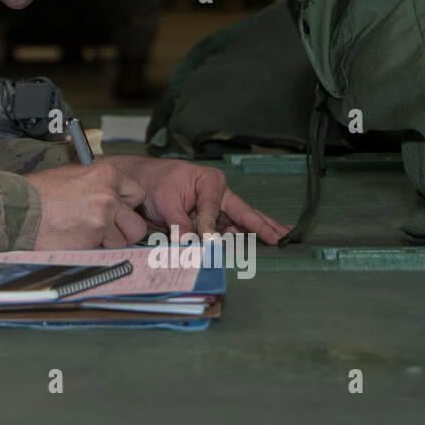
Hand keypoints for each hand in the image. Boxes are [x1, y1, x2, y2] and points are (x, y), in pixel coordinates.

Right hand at [27, 162, 148, 249]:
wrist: (18, 207)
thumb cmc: (39, 191)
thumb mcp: (72, 175)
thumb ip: (96, 184)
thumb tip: (110, 195)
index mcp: (106, 175)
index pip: (137, 194)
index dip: (126, 205)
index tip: (117, 210)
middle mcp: (109, 196)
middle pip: (136, 223)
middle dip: (124, 230)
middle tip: (107, 230)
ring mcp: (102, 220)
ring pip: (122, 241)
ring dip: (107, 243)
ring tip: (84, 235)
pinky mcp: (93, 240)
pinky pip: (103, 252)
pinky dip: (92, 250)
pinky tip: (75, 240)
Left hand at [105, 155, 290, 243]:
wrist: (139, 183)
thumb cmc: (152, 183)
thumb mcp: (165, 201)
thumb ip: (179, 223)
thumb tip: (188, 243)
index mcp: (209, 181)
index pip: (214, 207)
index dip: (211, 225)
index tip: (210, 240)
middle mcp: (218, 193)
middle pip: (243, 212)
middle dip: (264, 224)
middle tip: (285, 235)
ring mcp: (216, 207)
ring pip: (240, 223)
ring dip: (257, 233)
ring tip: (280, 239)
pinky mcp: (210, 219)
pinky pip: (228, 230)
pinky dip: (242, 238)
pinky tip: (262, 241)